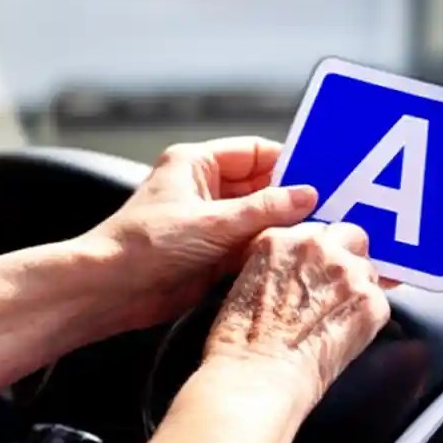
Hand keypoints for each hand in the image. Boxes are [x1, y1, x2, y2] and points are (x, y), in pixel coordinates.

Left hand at [84, 138, 319, 329]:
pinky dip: (269, 251)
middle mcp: (203, 189)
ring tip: (324, 235)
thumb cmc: (144, 245)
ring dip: (283, 229)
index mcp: (196, 164)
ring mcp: (207, 223)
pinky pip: (249, 247)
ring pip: (258, 219)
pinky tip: (298, 257)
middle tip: (333, 210)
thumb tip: (307, 195)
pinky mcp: (209, 255)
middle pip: (261, 187)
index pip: (255, 152)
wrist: (109, 290)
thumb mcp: (212, 222)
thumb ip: (264, 209)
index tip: (325, 176)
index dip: (290, 163)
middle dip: (292, 199)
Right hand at [203, 222, 391, 408]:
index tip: (313, 269)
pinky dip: (368, 317)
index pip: (312, 231)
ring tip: (336, 318)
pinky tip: (345, 336)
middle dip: (345, 257)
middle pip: (349, 235)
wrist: (257, 376)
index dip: (316, 253)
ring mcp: (346, 272)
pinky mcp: (370, 301)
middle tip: (332, 288)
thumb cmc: (241, 344)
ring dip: (358, 286)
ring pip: (368, 267)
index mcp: (278, 240)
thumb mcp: (244, 286)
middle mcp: (314, 246)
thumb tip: (295, 276)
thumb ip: (275, 267)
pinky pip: (380, 301)